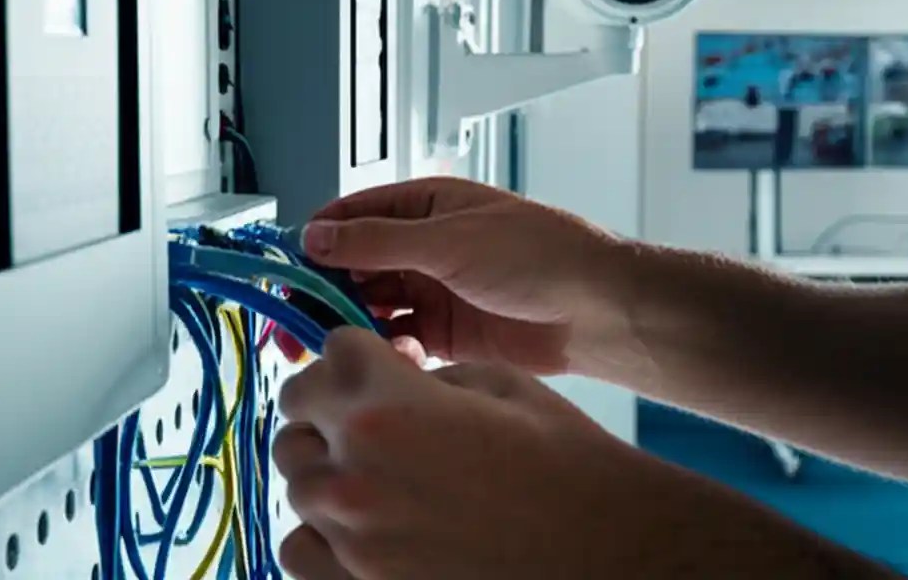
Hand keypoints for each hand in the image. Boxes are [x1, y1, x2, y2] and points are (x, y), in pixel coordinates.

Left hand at [272, 328, 703, 579]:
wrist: (610, 554)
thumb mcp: (501, 385)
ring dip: (330, 469)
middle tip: (377, 419)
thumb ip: (427, 378)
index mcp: (385, 404)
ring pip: (297, 484)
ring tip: (381, 476)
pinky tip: (369, 528)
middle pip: (297, 418)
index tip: (378, 368)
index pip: (329, 353)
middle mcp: (353, 472)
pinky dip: (324, 534)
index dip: (360, 355)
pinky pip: (300, 550)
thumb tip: (391, 383)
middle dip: (333, 408)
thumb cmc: (566, 465)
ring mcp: (353, 541)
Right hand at [303, 177, 634, 375]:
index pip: (349, 218)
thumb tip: (316, 235)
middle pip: (352, 267)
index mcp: (424, 207)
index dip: (312, 245)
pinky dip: (385, 349)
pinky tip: (388, 358)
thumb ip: (379, 240)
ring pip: (370, 307)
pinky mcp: (445, 333)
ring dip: (349, 326)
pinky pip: (397, 340)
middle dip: (321, 294)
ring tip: (331, 350)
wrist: (595, 310)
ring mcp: (433, 290)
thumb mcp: (451, 240)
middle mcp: (423, 247)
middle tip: (292, 328)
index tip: (282, 276)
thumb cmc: (540, 256)